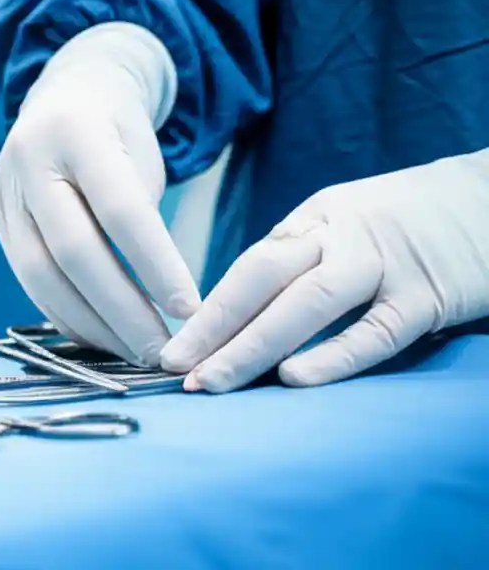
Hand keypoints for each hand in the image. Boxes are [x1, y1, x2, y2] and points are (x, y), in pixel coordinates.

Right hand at [0, 22, 198, 365]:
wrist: (67, 94)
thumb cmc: (120, 132)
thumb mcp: (144, 154)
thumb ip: (144, 216)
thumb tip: (162, 304)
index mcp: (76, 131)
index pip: (119, 209)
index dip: (156, 264)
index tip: (191, 310)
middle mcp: (29, 160)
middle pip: (73, 251)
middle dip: (121, 310)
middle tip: (161, 352)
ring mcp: (4, 192)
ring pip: (41, 276)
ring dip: (92, 324)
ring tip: (136, 353)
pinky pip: (28, 281)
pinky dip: (66, 316)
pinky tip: (101, 338)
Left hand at [160, 150, 488, 391]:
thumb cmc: (412, 224)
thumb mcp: (348, 226)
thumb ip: (301, 263)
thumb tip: (240, 318)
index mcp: (314, 219)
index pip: (248, 267)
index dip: (207, 310)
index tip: (170, 349)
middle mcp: (340, 234)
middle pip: (263, 278)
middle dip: (214, 326)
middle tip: (176, 369)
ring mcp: (385, 262)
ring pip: (307, 303)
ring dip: (254, 344)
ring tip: (214, 381)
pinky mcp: (429, 293)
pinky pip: (375, 329)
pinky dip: (333, 354)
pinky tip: (295, 378)